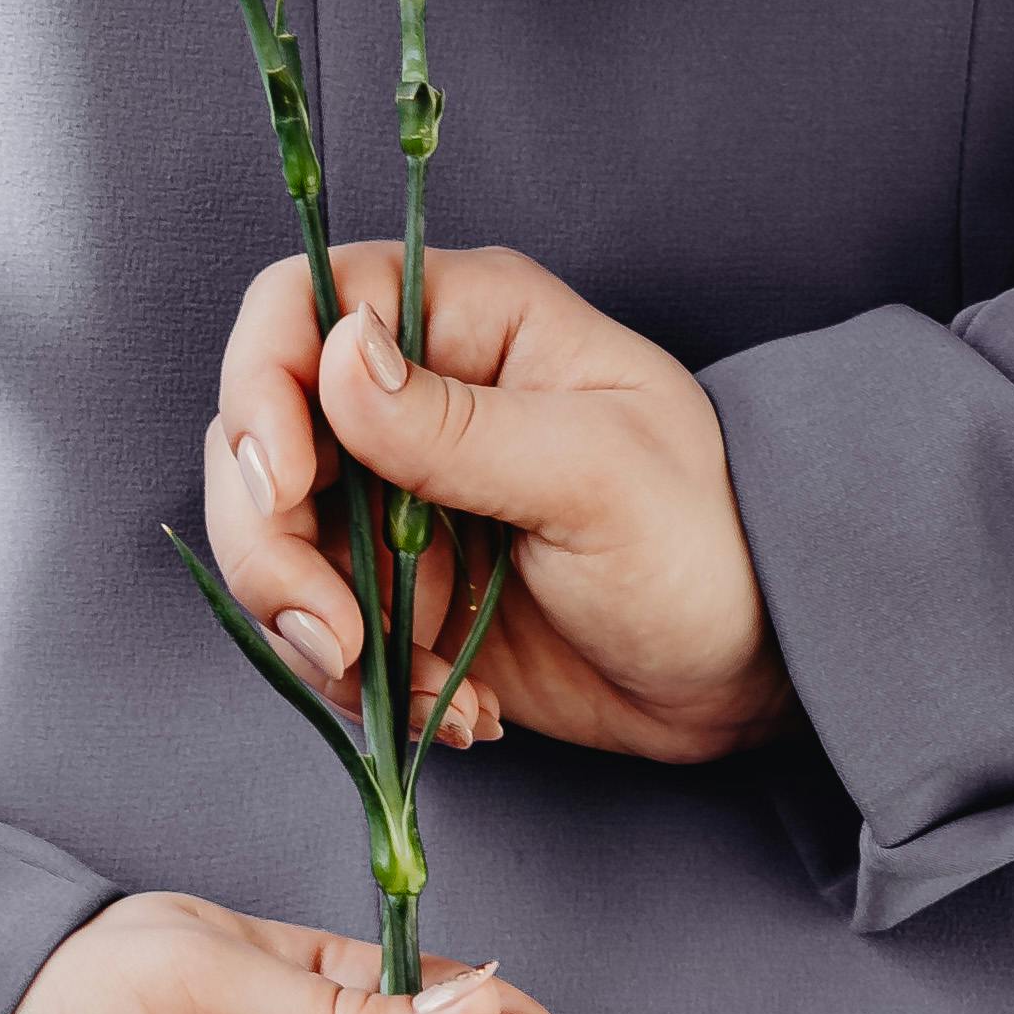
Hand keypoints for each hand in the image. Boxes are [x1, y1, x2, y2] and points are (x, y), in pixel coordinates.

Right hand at [205, 242, 794, 773]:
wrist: (753, 669)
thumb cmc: (706, 539)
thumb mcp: (595, 474)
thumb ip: (458, 427)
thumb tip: (336, 355)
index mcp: (465, 321)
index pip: (303, 305)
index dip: (264, 385)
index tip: (284, 484)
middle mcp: (413, 397)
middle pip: (260, 435)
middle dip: (273, 545)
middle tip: (334, 636)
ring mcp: (398, 499)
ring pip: (276, 540)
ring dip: (318, 632)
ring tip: (422, 689)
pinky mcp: (401, 591)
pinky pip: (323, 628)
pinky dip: (369, 683)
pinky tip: (463, 708)